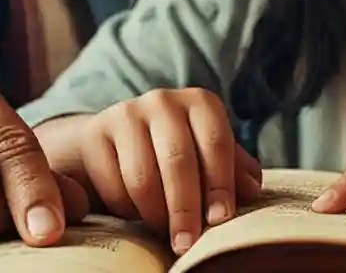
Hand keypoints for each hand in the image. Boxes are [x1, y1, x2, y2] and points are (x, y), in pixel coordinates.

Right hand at [76, 88, 262, 254]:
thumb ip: (233, 171)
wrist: (118, 142)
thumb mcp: (208, 158)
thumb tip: (251, 189)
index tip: (220, 220)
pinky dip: (126, 208)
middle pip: (178, 160)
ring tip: (164, 232)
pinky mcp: (95, 133)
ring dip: (155, 214)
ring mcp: (126, 113)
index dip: (220, 184)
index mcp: (200, 103)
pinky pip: (112, 183)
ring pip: (143, 176)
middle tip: (187, 244)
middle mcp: (163, 101)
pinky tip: (136, 215)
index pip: (217, 142)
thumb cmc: (176, 154)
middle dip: (185, 208)